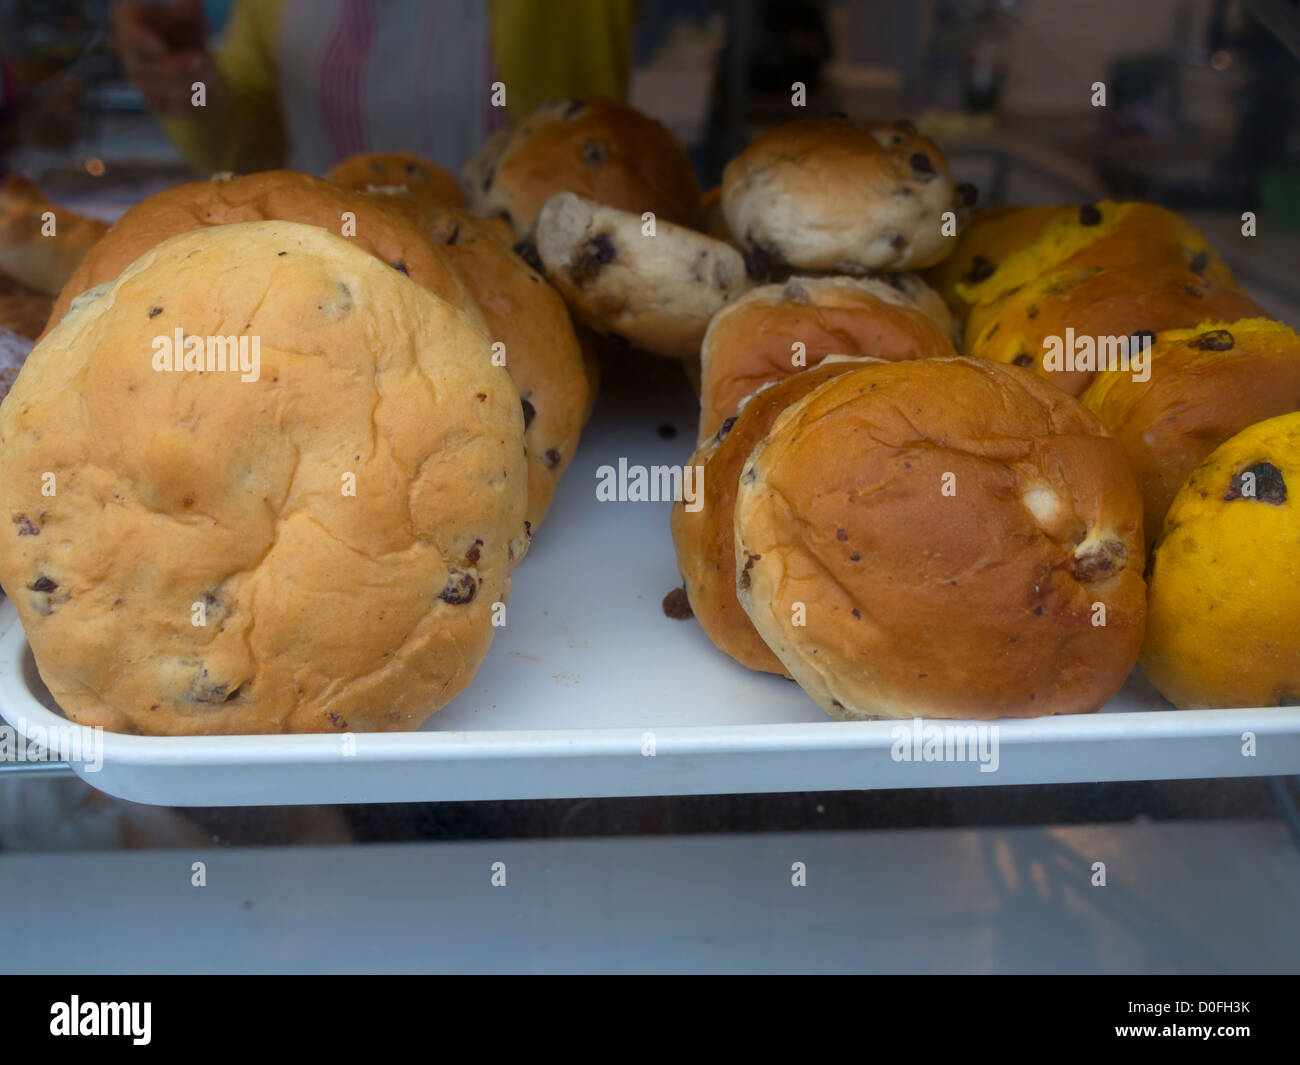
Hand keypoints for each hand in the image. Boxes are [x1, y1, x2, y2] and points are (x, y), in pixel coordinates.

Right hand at [112, 0, 216, 116]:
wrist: (196, 64)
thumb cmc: (186, 33)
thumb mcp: (192, 18)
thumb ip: (190, 11)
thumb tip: (190, 2)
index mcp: (128, 21)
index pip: (124, 30)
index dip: (138, 40)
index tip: (160, 47)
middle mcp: (125, 51)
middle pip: (143, 65)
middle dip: (176, 67)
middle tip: (203, 60)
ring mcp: (137, 79)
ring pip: (158, 89)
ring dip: (189, 84)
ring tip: (211, 74)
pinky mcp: (153, 102)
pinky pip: (170, 106)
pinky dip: (192, 100)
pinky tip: (205, 89)